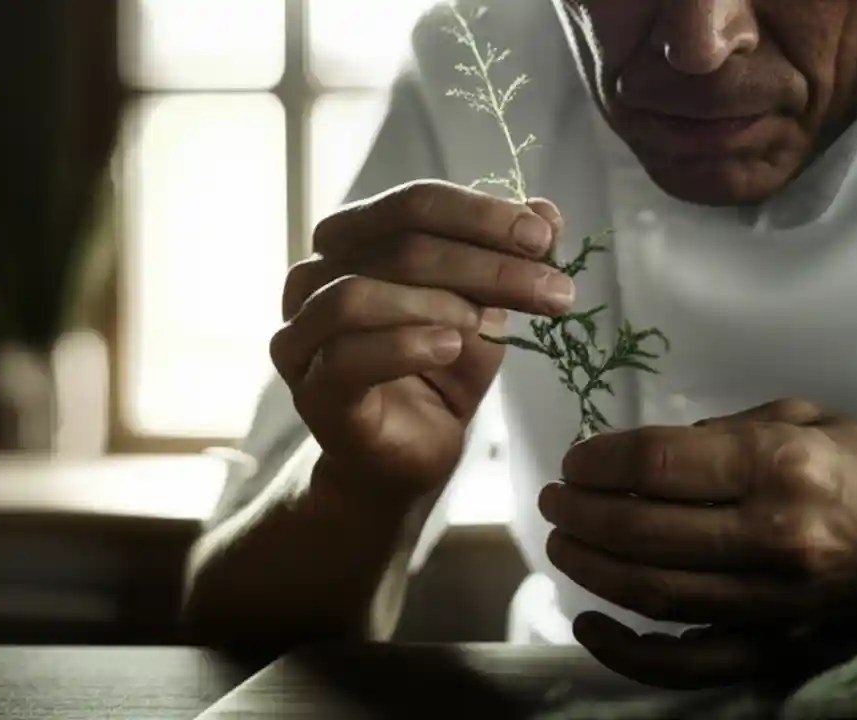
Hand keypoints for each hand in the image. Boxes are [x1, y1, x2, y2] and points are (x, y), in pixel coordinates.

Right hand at [269, 180, 575, 507]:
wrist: (412, 455)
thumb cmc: (440, 368)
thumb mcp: (485, 304)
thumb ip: (508, 257)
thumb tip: (546, 210)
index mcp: (352, 239)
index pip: (415, 204)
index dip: (482, 215)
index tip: (545, 237)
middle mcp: (315, 277)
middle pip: (399, 244)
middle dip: (486, 262)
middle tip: (553, 288)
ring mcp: (304, 334)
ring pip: (359, 293)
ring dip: (438, 301)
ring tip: (487, 323)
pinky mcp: (313, 391)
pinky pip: (347, 356)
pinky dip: (405, 345)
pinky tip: (450, 348)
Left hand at [541, 398, 856, 686]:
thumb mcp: (809, 415)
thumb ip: (728, 428)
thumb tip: (654, 451)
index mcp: (782, 465)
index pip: (659, 463)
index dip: (599, 461)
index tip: (574, 460)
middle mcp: (773, 534)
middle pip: (642, 528)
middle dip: (581, 512)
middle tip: (553, 499)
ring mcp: (772, 600)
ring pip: (651, 591)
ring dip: (591, 567)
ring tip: (561, 542)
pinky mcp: (773, 644)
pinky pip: (686, 662)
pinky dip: (628, 652)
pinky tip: (589, 624)